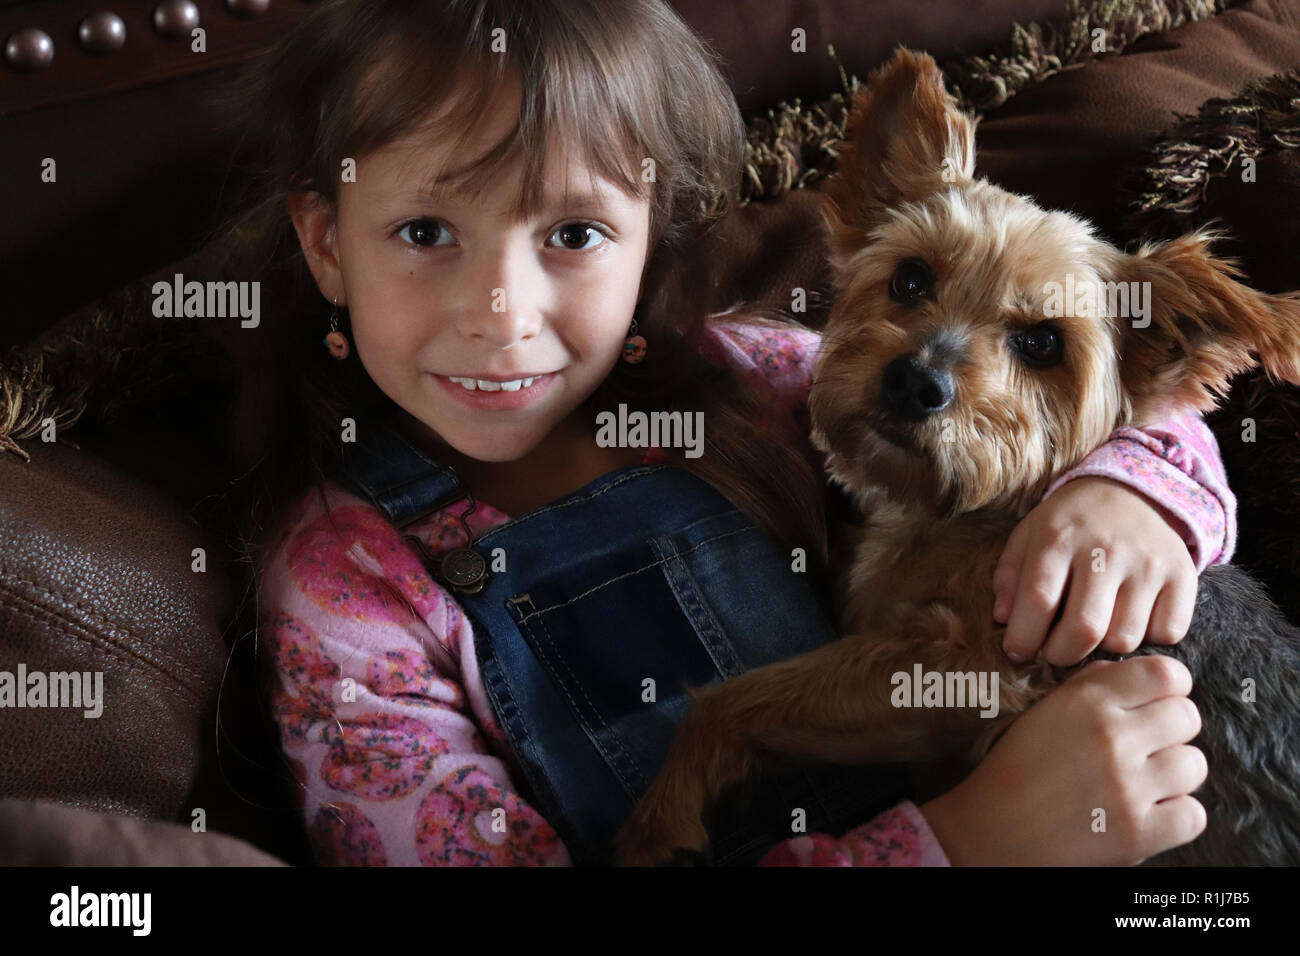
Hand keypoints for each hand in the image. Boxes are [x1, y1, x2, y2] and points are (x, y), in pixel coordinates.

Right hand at [919, 656, 1207, 864]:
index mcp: (1087, 702)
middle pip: (1188, 717)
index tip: (1158, 700)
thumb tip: (1135, 677)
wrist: (992, 830)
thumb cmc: (1016, 768)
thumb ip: (1090, 687)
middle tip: (1148, 744)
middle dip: (1172, 729)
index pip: (1165, 673)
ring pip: (1194, 765)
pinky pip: (1193, 814)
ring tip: (1146, 779)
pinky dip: (1176, 814)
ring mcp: (1128, 787)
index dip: (1170, 686)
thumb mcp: (1044, 711)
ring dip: (1175, 772)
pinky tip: (1149, 811)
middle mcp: (1112, 739)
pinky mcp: (1137, 833)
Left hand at [993, 476, 1197, 666]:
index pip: (1038, 600)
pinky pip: (1168, 633)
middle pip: (1084, 629)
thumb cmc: (1069, 523)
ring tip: (1092, 631)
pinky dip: (1148, 639)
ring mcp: (1148, 563)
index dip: (1023, 638)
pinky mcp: (1182, 575)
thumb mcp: (1028, 536)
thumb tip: (1004, 620)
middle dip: (1062, 654)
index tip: (1017, 652)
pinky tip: (1129, 621)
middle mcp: (1106, 550)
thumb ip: (1010, 577)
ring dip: (1103, 649)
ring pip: (1125, 639)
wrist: (1131, 490)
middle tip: (1054, 653)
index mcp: (1058, 537)